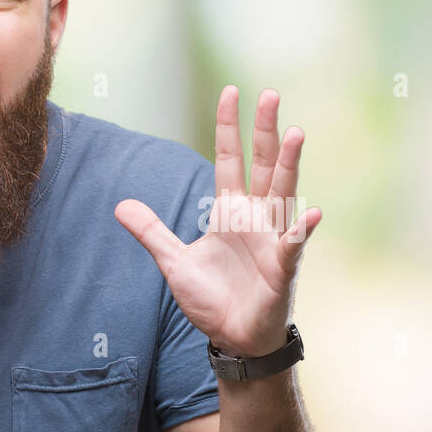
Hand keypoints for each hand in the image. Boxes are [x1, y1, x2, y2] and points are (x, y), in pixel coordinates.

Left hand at [115, 85, 321, 357]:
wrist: (235, 338)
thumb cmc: (213, 300)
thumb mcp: (174, 262)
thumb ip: (152, 232)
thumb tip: (120, 205)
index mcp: (231, 211)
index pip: (230, 159)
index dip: (229, 127)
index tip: (230, 92)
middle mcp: (256, 217)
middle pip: (262, 164)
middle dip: (266, 130)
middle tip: (270, 94)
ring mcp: (273, 239)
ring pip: (283, 193)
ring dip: (289, 164)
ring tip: (295, 133)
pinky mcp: (283, 267)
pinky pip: (294, 245)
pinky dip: (301, 231)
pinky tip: (312, 214)